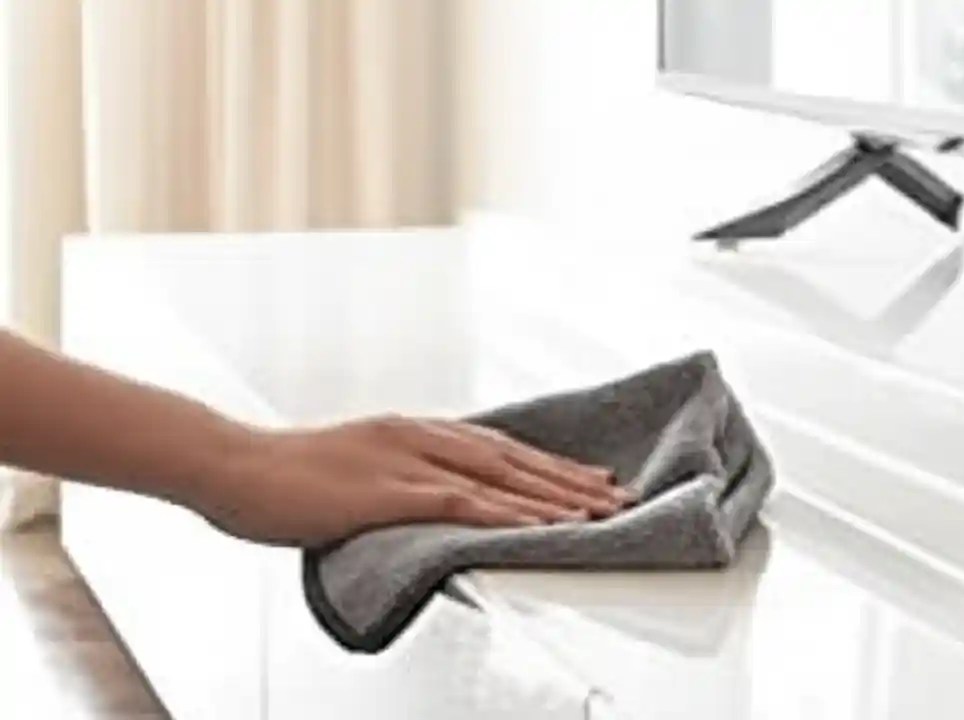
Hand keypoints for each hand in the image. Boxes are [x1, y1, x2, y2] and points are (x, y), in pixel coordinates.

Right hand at [190, 416, 630, 546]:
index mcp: (414, 431)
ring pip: (499, 478)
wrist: (232, 466)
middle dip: (568, 479)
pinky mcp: (389, 488)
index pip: (498, 448)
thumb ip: (400, 479)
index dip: (548, 465)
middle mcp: (421, 437)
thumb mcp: (357, 470)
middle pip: (513, 458)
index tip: (587, 478)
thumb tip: (437, 499)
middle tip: (616, 494)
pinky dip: (507, 511)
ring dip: (554, 496)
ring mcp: (407, 460)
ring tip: (598, 511)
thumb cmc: (287, 474)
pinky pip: (461, 501)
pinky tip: (539, 523)